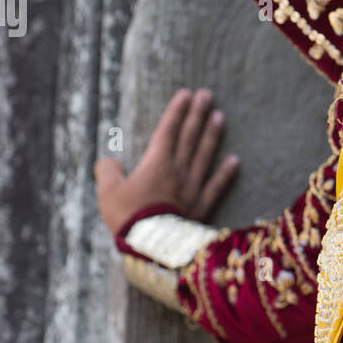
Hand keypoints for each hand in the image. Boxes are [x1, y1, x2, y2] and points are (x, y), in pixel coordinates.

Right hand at [94, 88, 239, 235]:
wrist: (151, 247)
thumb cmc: (128, 218)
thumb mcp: (107, 192)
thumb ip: (107, 170)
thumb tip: (109, 160)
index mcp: (156, 164)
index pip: (168, 131)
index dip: (177, 111)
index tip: (186, 94)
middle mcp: (178, 171)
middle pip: (190, 137)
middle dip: (198, 114)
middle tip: (207, 95)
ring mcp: (193, 188)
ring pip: (205, 156)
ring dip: (213, 135)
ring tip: (221, 116)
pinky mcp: (202, 207)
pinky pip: (216, 186)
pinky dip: (226, 173)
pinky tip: (235, 160)